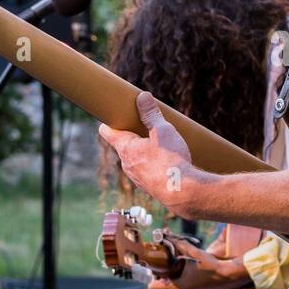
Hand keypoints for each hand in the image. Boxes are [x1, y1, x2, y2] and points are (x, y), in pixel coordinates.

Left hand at [99, 92, 200, 218]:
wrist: (182, 192)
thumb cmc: (171, 160)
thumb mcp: (163, 130)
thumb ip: (151, 114)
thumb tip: (142, 96)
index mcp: (126, 147)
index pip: (107, 132)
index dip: (110, 121)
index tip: (116, 115)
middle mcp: (126, 164)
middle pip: (123, 145)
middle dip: (133, 135)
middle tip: (147, 127)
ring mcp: (136, 177)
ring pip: (135, 159)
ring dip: (143, 152)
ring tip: (161, 146)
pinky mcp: (147, 187)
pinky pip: (145, 171)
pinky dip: (152, 165)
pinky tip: (166, 163)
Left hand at [147, 240, 247, 288]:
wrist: (226, 276)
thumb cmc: (210, 265)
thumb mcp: (194, 252)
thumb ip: (179, 244)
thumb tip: (167, 234)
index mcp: (175, 287)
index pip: (152, 286)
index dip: (152, 275)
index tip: (156, 265)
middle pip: (159, 285)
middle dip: (162, 274)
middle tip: (167, 261)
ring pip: (168, 287)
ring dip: (170, 277)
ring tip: (178, 265)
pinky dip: (177, 281)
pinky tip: (185, 271)